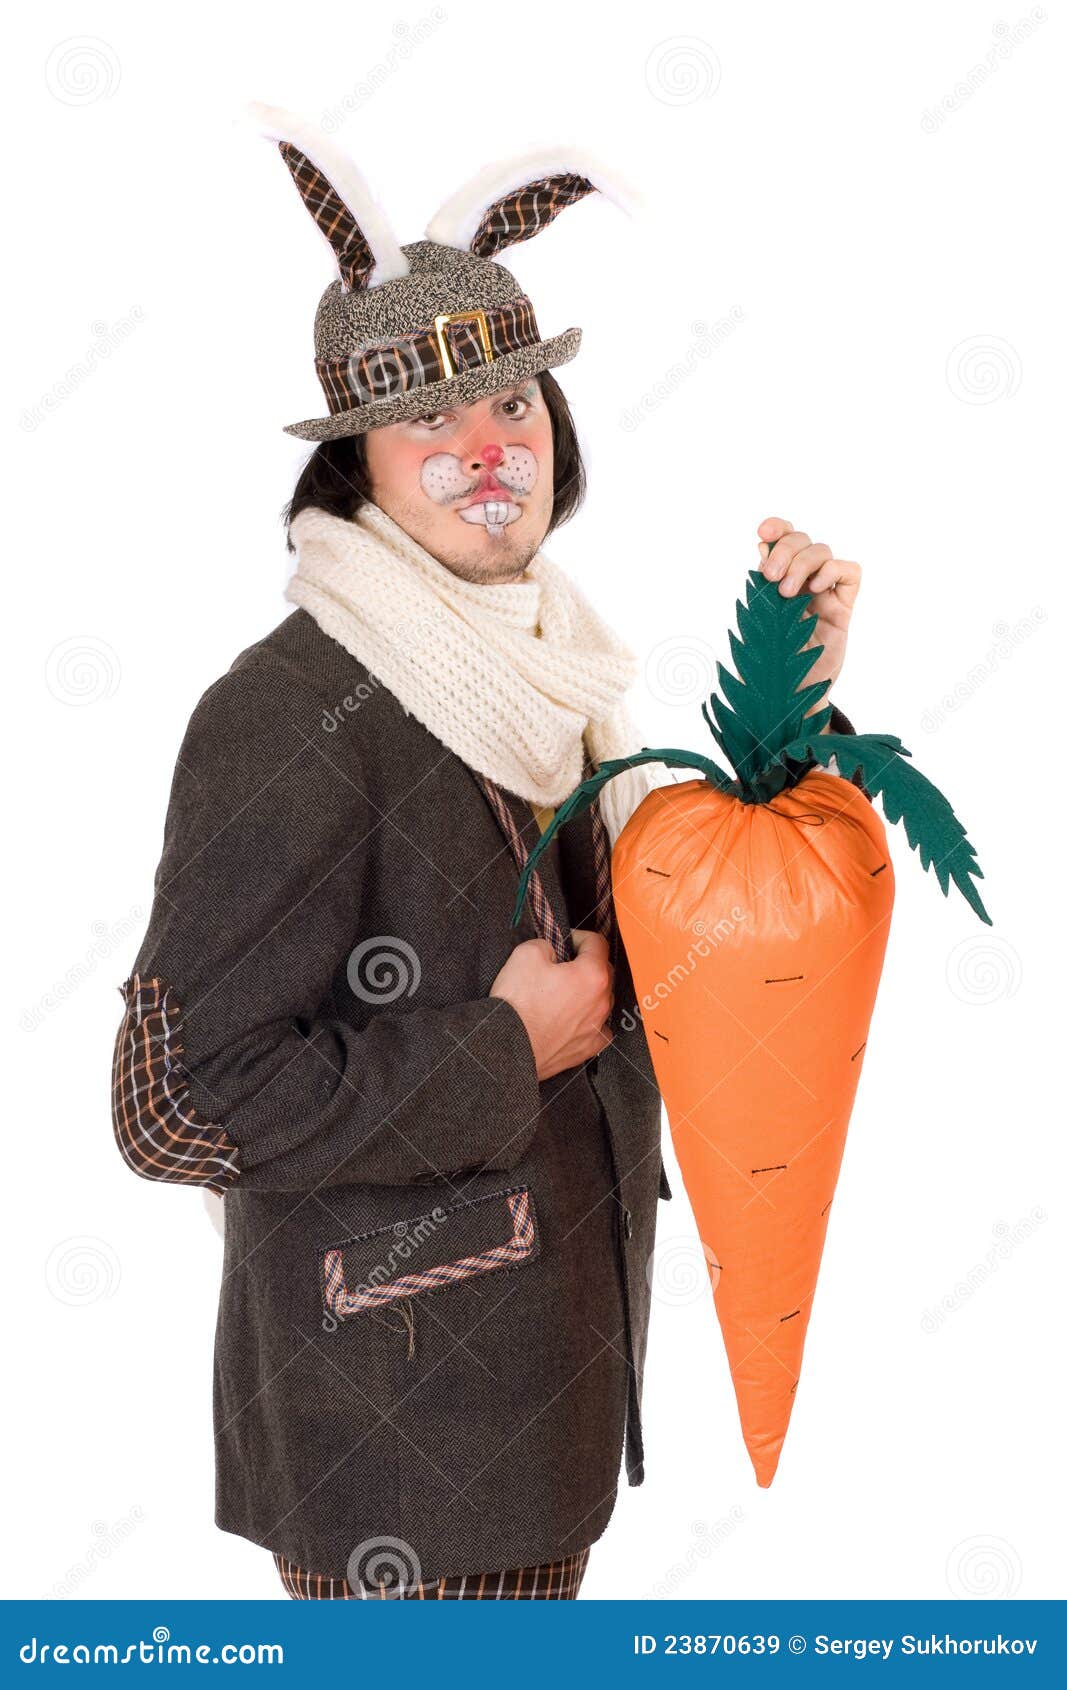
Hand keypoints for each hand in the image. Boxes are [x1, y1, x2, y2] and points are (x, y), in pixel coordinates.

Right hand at [489, 928, 613, 1080]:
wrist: (507, 1047)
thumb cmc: (518, 1005)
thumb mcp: (526, 953)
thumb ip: (546, 944)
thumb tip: (551, 950)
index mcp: (592, 975)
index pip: (598, 943)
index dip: (580, 936)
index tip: (567, 940)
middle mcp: (601, 1002)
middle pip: (603, 971)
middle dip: (585, 964)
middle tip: (562, 965)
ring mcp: (597, 1027)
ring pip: (601, 1000)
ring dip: (587, 992)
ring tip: (562, 993)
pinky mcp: (587, 1048)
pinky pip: (597, 1028)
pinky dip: (587, 1021)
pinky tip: (571, 1018)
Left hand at [756, 517, 860, 695]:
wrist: (790, 697)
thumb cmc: (769, 664)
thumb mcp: (757, 622)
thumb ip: (760, 587)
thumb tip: (760, 549)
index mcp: (777, 580)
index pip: (782, 539)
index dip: (776, 528)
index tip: (763, 534)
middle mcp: (802, 581)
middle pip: (802, 540)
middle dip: (784, 550)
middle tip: (771, 578)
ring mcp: (825, 592)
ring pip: (822, 551)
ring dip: (803, 564)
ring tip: (788, 593)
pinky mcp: (844, 606)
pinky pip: (849, 572)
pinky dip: (833, 571)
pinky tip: (817, 589)